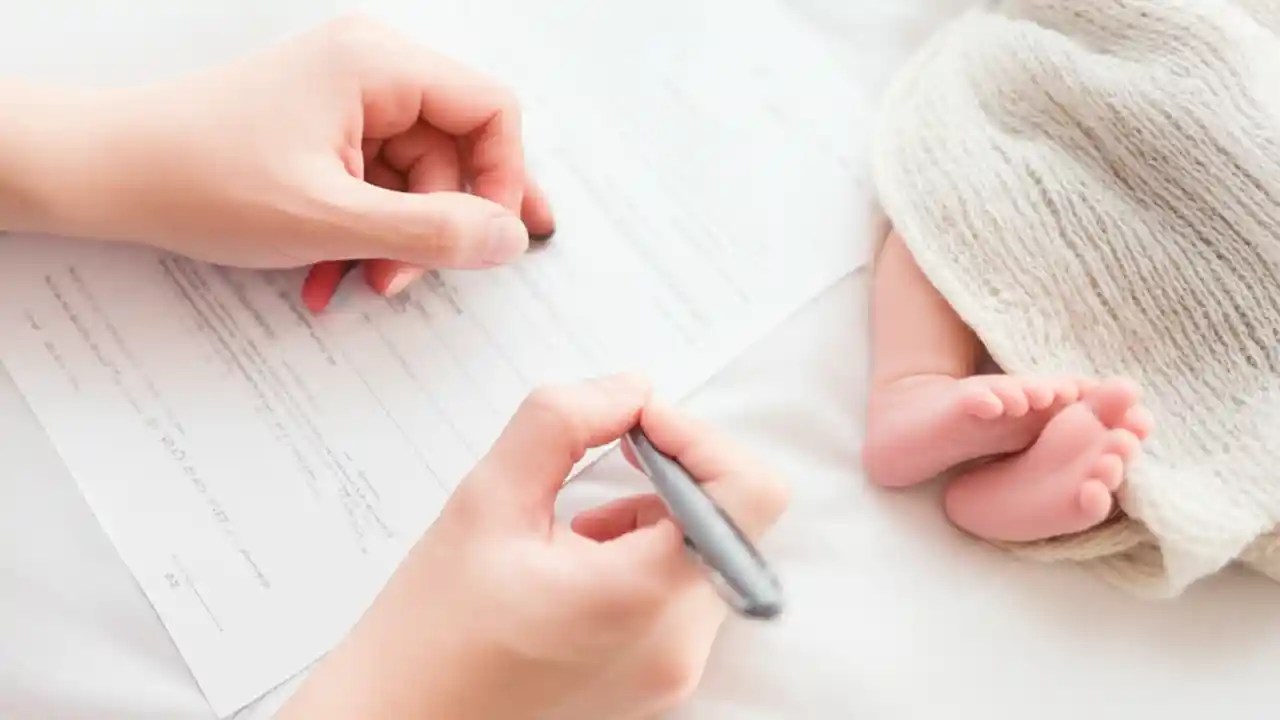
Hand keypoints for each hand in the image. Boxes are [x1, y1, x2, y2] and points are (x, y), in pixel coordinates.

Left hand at [0, 15, 553, 308]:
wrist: (108, 174)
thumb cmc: (199, 178)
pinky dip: (363, 235)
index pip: (490, 111)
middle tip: (401, 278)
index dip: (503, 180)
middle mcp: (370, 70)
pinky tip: (332, 272)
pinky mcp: (325, 130)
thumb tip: (511, 238)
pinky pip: (375, 187)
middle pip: (453, 152)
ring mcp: (345, 100)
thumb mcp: (330, 220)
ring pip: (414, 180)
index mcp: (379, 65)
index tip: (489, 240)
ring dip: (394, 242)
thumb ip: (432, 233)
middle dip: (434, 228)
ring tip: (356, 280)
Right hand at [277, 375, 789, 719]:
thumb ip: (565, 421)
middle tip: (605, 457)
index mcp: (644, 596)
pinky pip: (686, 592)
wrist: (403, 719)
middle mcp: (679, 643)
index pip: (748, 492)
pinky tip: (580, 561)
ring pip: (710, 552)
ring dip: (657, 513)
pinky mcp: (659, 680)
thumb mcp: (489, 498)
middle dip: (673, 470)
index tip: (638, 424)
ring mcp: (674, 670)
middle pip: (731, 518)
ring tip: (576, 529)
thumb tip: (631, 390)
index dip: (700, 436)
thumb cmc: (432, 627)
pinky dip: (648, 555)